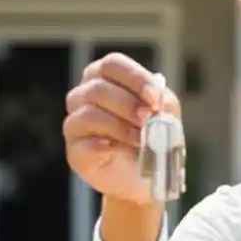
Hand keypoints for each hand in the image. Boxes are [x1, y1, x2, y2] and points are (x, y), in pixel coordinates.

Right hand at [63, 52, 181, 205]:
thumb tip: (155, 96)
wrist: (146, 176)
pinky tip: (123, 150)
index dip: (134, 78)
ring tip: (141, 139)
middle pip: (98, 88)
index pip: (113, 64)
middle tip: (148, 119)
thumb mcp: (165, 113)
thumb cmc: (153, 137)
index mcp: (106, 78)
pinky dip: (108, 145)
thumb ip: (162, 100)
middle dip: (128, 104)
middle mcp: (84, 96)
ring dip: (121, 126)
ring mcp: (76, 123)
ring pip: (89, 113)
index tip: (154, 97)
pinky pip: (86, 142)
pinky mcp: (75, 150)